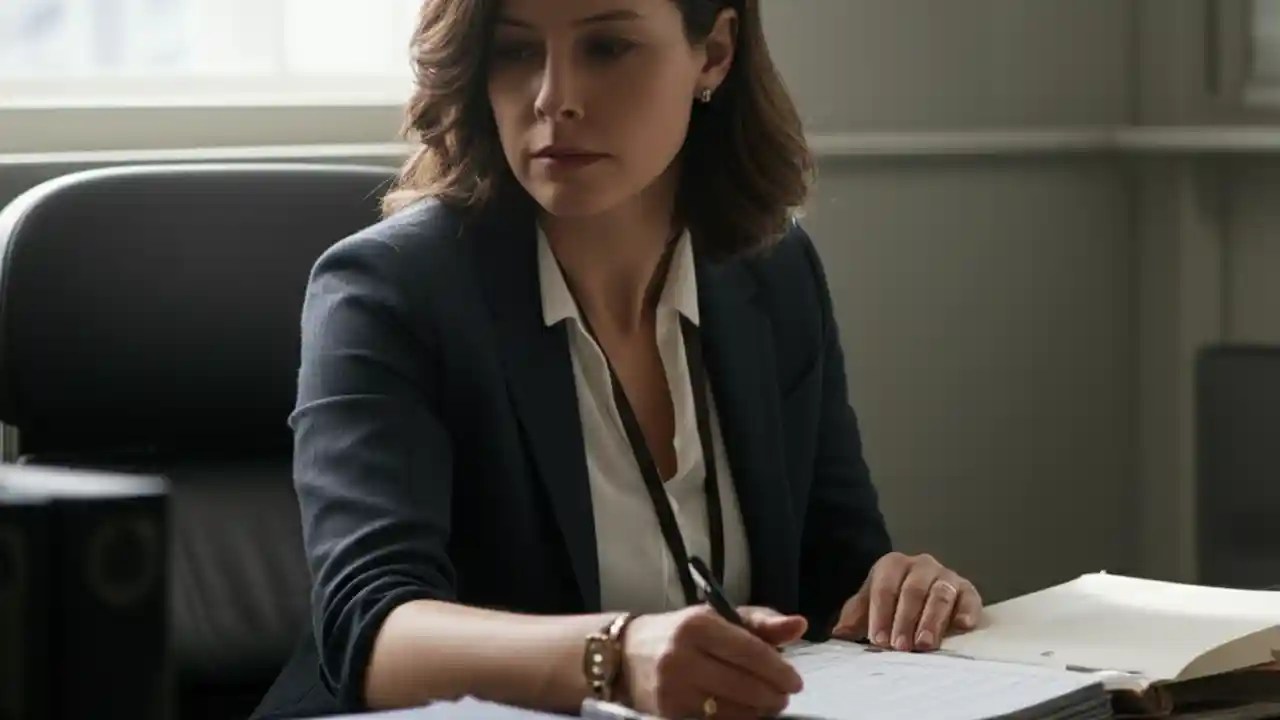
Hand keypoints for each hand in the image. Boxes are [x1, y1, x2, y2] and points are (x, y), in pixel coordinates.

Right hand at [620, 605, 806, 719]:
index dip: (779, 670)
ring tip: (766, 704)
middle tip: (783, 696)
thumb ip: (761, 623)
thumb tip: (799, 625)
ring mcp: (672, 689)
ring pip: (731, 710)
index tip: (796, 681)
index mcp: (697, 625)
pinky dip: (735, 719)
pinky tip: (743, 712)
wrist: (624, 655)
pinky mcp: (666, 714)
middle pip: (744, 685)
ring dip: (758, 711)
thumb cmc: (681, 633)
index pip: (749, 652)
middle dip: (773, 695)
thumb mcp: (718, 618)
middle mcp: (681, 657)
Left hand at [829, 552, 981, 651]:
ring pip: (940, 595)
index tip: (878, 639)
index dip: (880, 614)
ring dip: (932, 620)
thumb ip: (855, 617)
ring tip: (924, 644)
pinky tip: (962, 626)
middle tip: (900, 646)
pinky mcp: (967, 590)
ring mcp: (946, 577)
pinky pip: (969, 598)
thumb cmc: (892, 601)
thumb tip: (839, 634)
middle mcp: (921, 565)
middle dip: (905, 620)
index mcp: (893, 565)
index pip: (885, 588)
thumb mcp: (870, 604)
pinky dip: (967, 611)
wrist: (922, 592)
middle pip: (913, 591)